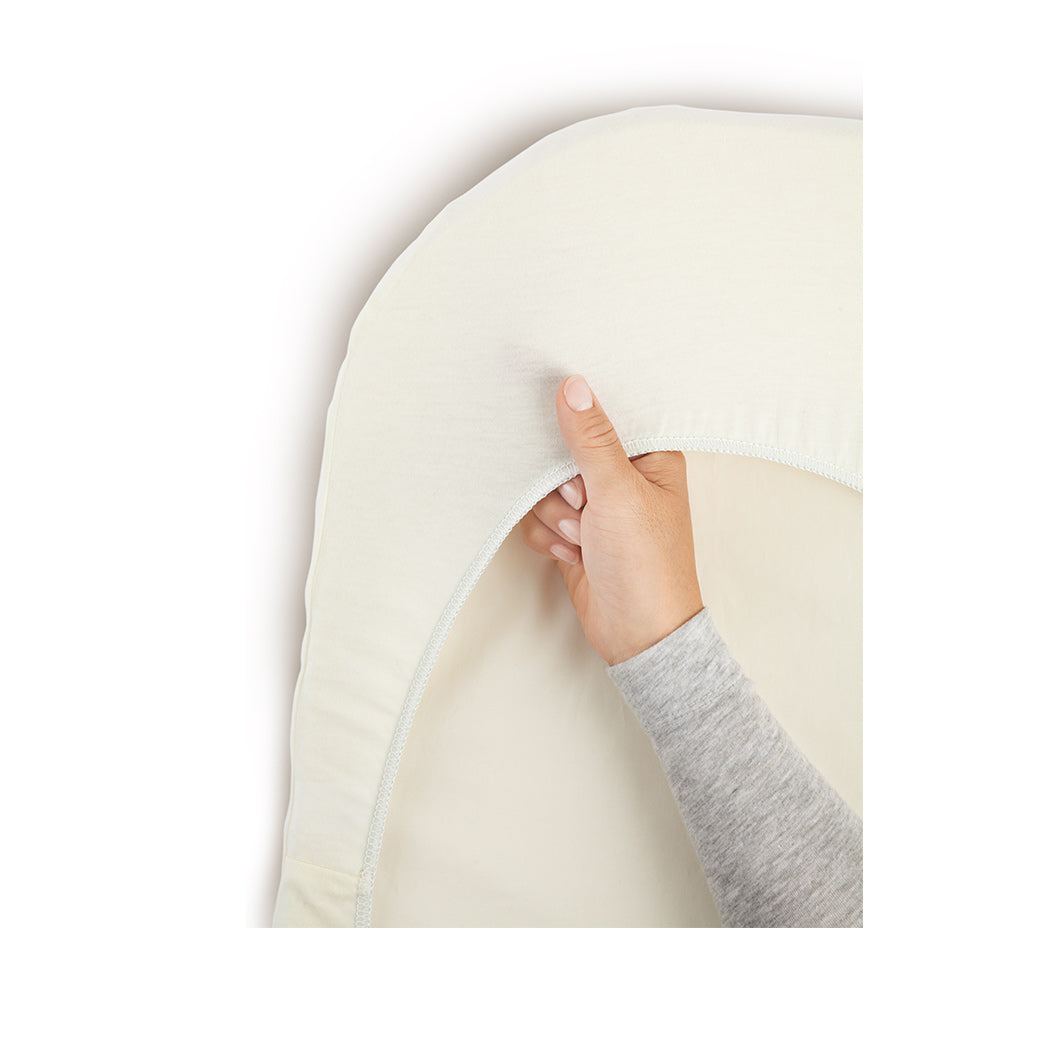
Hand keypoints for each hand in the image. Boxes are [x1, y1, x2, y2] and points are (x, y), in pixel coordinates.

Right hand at [519, 375, 703, 666]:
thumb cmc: (647, 564)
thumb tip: (573, 386)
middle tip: (581, 505)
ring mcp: (596, 507)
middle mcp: (622, 477)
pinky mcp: (573, 533)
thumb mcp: (617, 491)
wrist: (637, 633)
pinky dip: (547, 536)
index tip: (562, 437)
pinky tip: (572, 554)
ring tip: (582, 539)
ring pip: (543, 488)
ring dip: (554, 517)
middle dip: (562, 486)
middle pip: (562, 453)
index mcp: (648, 456)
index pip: (604, 416)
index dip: (578, 425)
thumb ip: (591, 438)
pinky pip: (537, 517)